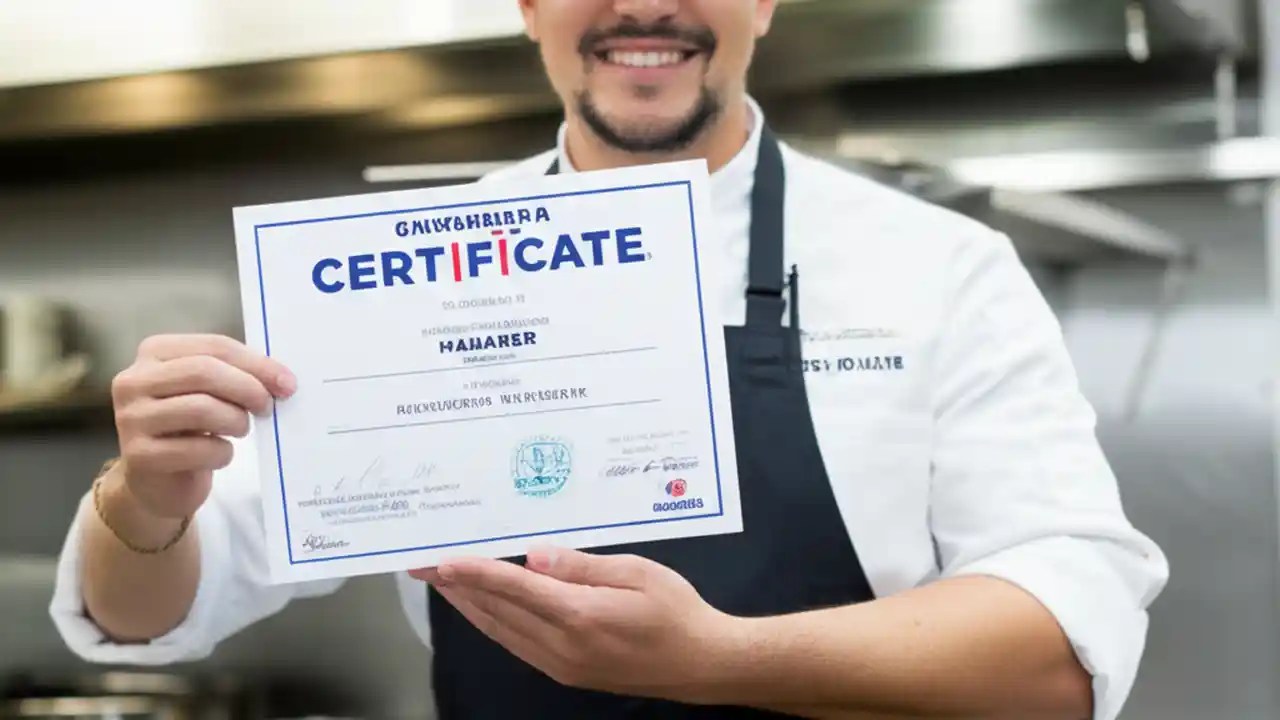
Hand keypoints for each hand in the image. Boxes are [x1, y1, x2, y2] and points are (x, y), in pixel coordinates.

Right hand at [111, 333, 294, 517]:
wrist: (159, 482)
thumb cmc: (190, 428)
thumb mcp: (209, 393)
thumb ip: (236, 376)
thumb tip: (281, 379)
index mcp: (154, 353)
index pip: (214, 346)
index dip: (256, 363)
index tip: (287, 383)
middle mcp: (133, 381)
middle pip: (203, 372)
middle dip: (247, 389)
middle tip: (268, 407)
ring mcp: (131, 418)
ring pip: (201, 408)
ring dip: (235, 421)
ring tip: (240, 429)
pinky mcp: (138, 455)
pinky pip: (197, 449)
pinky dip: (222, 453)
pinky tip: (219, 453)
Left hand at [411, 547, 745, 702]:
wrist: (701, 664)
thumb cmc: (675, 610)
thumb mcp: (637, 573)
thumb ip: (582, 566)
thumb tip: (535, 557)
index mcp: (580, 616)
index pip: (515, 590)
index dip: (474, 573)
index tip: (441, 561)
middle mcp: (562, 646)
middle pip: (498, 613)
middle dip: (458, 587)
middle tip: (423, 564)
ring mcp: (561, 664)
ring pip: (501, 632)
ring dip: (469, 606)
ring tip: (442, 581)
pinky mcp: (566, 672)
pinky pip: (516, 644)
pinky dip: (492, 623)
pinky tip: (482, 608)